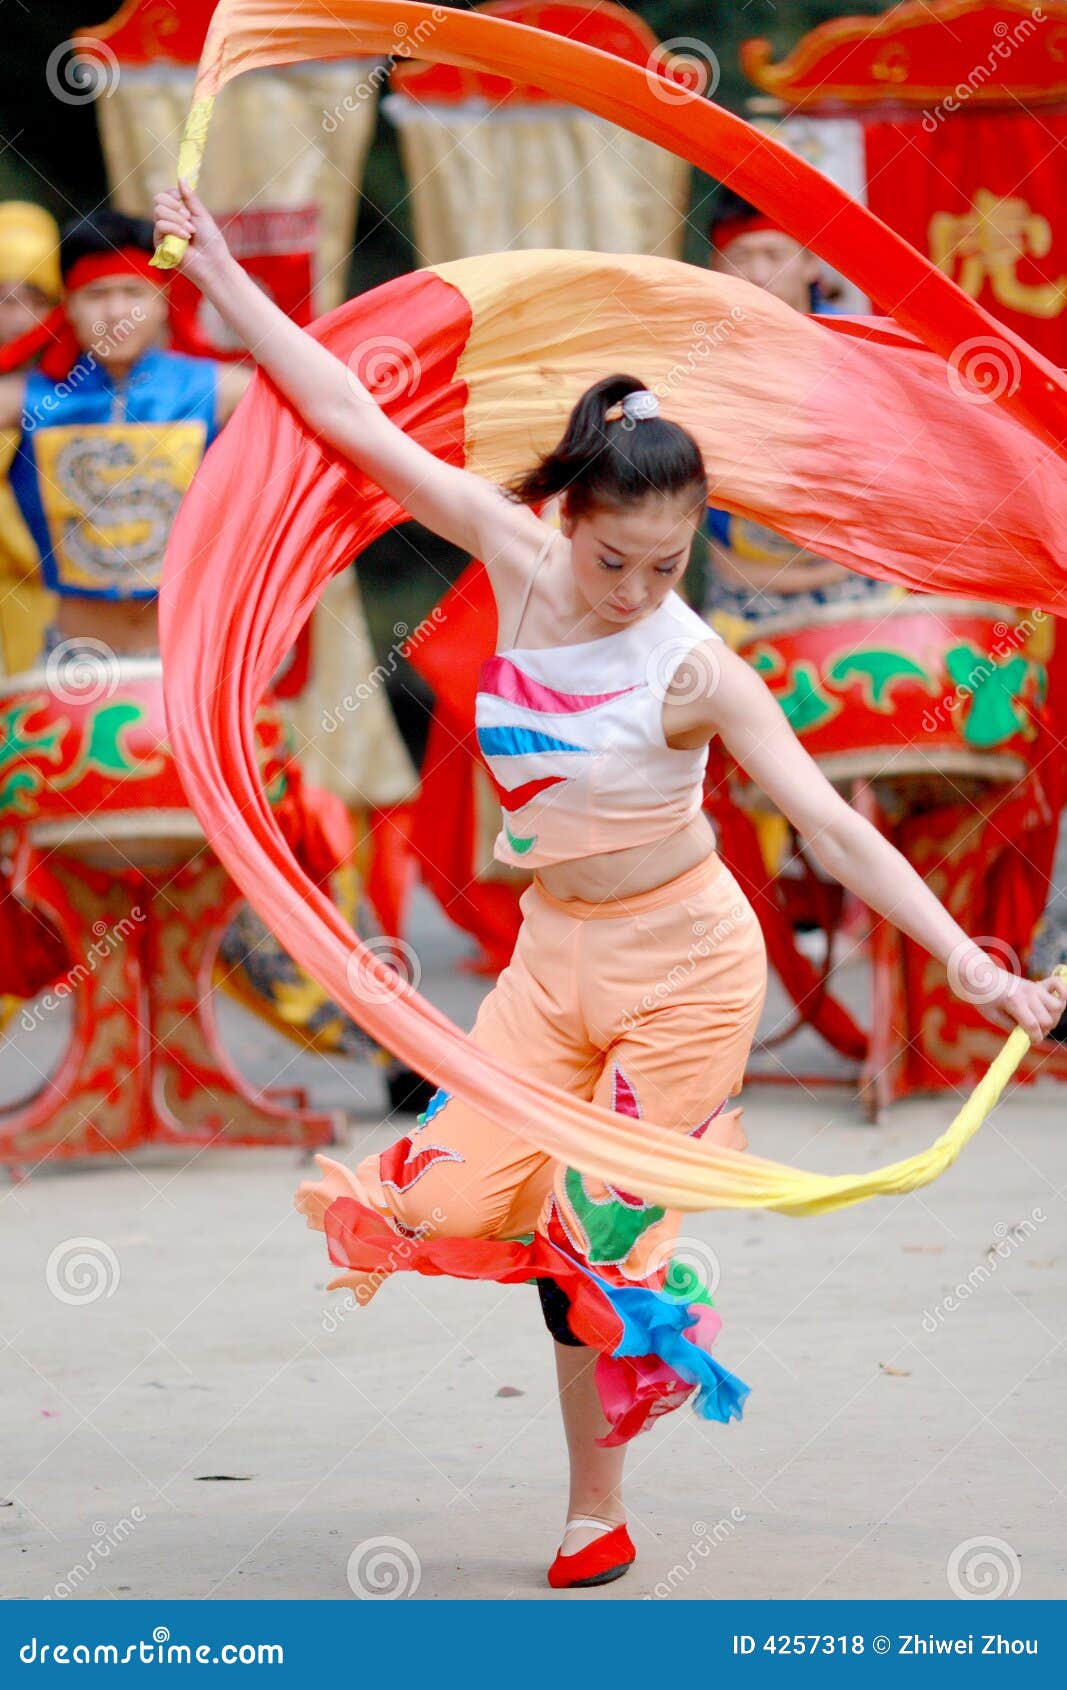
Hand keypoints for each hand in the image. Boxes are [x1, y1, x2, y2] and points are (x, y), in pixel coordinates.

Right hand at [152, 179, 228, 286]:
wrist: (212, 263)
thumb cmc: (210, 241)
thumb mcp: (201, 214)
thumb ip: (190, 198)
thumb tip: (180, 178)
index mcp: (178, 213)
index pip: (165, 195)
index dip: (172, 193)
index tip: (181, 198)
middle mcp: (169, 221)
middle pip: (158, 200)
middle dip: (174, 206)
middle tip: (188, 217)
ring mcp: (163, 232)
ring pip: (158, 212)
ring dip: (177, 220)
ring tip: (191, 231)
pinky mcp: (159, 244)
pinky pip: (160, 226)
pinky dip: (174, 229)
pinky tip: (185, 237)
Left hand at [950, 945, 1066, 1042]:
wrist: (981, 976)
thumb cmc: (984, 998)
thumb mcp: (993, 1016)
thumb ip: (1012, 1027)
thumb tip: (1028, 1038)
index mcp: (1014, 1002)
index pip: (1033, 1026)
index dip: (1035, 1039)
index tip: (1031, 1041)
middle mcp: (1028, 994)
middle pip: (1048, 1019)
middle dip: (1043, 1030)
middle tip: (1031, 1030)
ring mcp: (1034, 987)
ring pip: (1057, 1006)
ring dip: (1053, 1017)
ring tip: (1040, 1019)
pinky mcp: (1037, 984)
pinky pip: (1059, 985)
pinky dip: (1063, 994)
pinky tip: (1055, 1004)